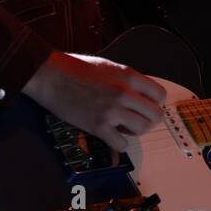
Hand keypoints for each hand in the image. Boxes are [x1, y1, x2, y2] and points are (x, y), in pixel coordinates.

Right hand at [22, 51, 166, 161]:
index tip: (145, 107)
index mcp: (128, 75)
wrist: (50, 76)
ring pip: (142, 129)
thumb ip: (127, 80)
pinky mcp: (98, 125)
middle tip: (135, 120)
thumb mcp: (108, 66)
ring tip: (121, 126)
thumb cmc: (75, 68)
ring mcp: (112, 110)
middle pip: (156, 115)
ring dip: (134, 132)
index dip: (155, 104)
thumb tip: (141, 96)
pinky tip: (109, 135)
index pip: (160, 95)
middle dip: (148, 120)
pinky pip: (122, 144)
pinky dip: (118, 143)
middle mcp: (124, 92)